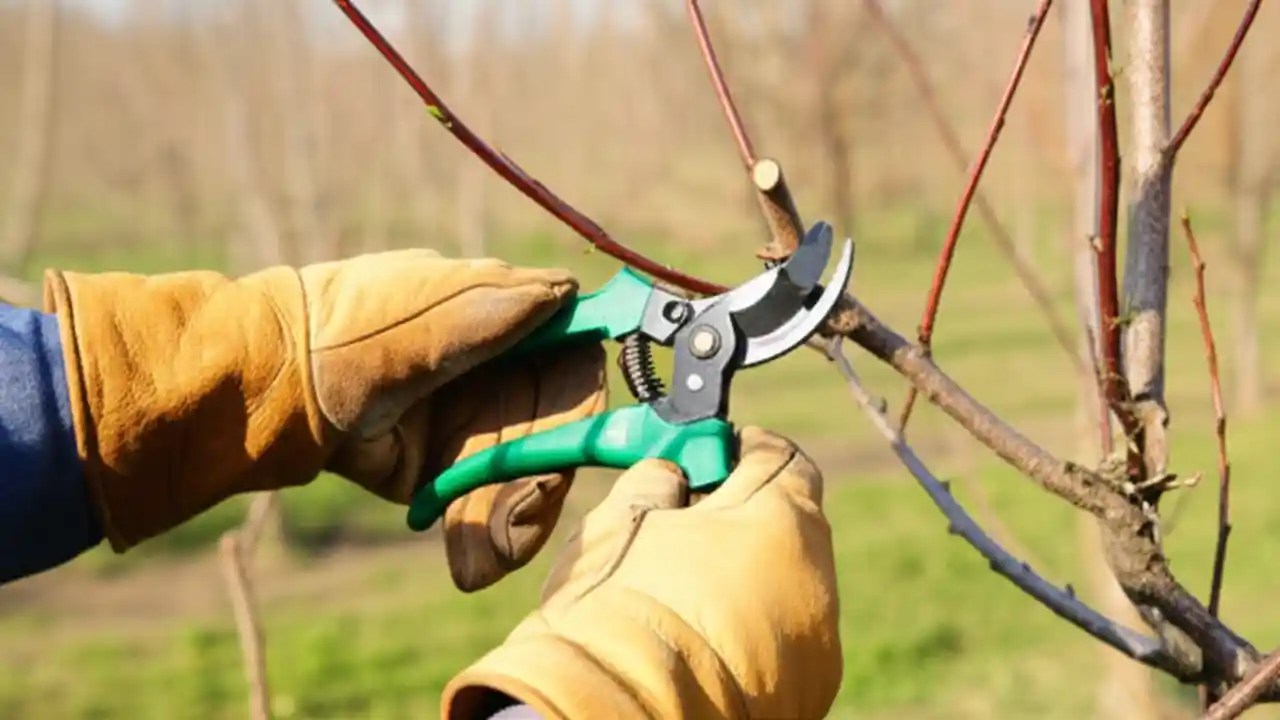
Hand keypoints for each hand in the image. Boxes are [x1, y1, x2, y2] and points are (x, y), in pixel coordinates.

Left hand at [44, 249, 606, 589]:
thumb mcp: (434, 309)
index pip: (574, 367)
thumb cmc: (358, 327)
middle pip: (554, 438)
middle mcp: (498, 376)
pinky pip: (480, 508)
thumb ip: (503, 305)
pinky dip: (481, 535)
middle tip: (517, 527)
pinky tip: (472, 562)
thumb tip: (567, 292)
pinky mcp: (440, 470)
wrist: (279, 383)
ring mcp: (469, 424)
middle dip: (541, 485)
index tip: (569, 451)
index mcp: (507, 323)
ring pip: (521, 481)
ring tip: (481, 558)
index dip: (583, 409)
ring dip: (511, 522)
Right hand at [441, 426, 842, 719]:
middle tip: (690, 519)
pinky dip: (755, 628)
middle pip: (793, 522)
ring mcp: (820, 640)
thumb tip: (671, 475)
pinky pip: (789, 639)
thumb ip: (657, 480)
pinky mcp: (811, 690)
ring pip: (790, 584)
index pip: (781, 455)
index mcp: (779, 518)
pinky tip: (703, 639)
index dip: (741, 449)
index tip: (711, 453)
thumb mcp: (622, 519)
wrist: (618, 716)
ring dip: (752, 574)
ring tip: (687, 591)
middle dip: (747, 513)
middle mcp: (816, 577)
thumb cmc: (616, 608)